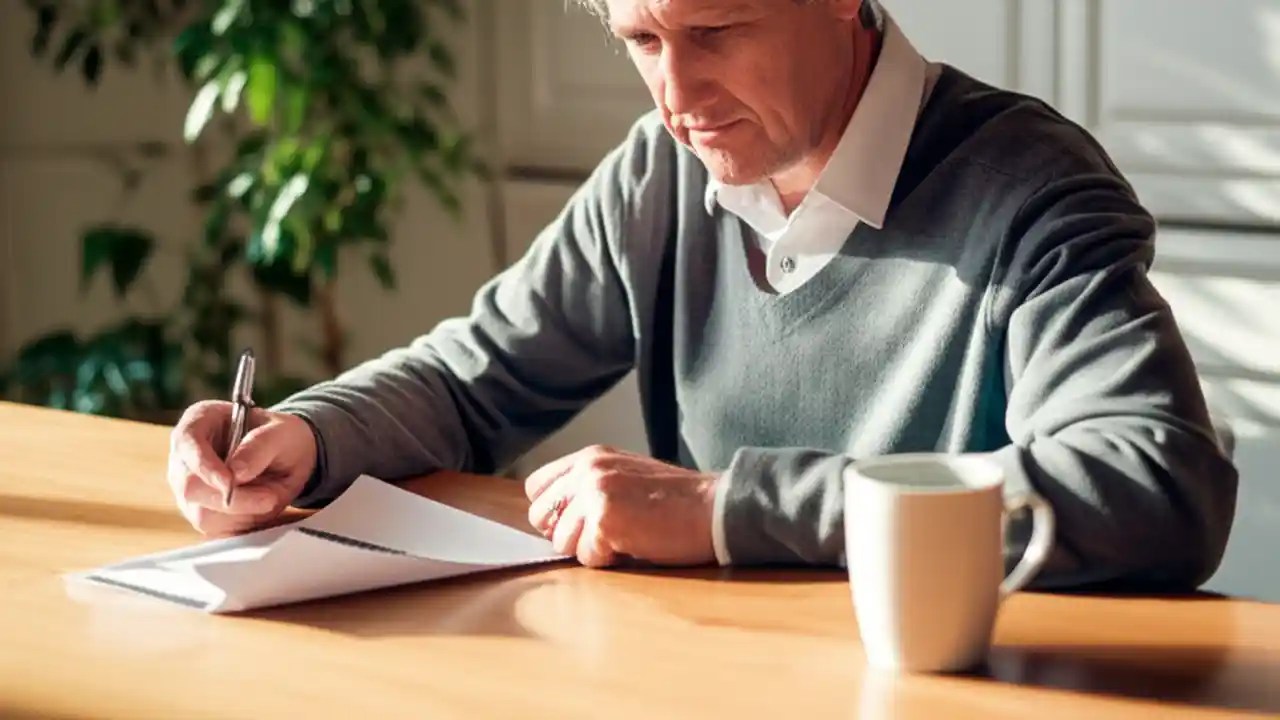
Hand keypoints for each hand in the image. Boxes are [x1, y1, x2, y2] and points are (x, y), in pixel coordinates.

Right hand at [167, 400, 317, 536]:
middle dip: (233, 499)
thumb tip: (235, 472)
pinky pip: (216, 531)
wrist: (288, 457)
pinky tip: (261, 511)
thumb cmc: (280, 436)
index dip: (205, 467)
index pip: (187, 444)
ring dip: (243, 514)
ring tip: (270, 497)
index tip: (230, 483)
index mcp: (199, 421)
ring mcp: (188, 488)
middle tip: (270, 497)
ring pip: (203, 515)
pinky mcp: (201, 512)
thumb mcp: (282, 432)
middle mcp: (185, 457)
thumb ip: (260, 446)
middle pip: (190, 487)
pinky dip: (243, 525)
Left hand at [524, 445, 718, 567]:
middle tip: (603, 536)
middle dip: (566, 534)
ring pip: (561, 541)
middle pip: (540, 516)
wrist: (715, 508)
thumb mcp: (627, 477)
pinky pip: (585, 557)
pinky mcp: (605, 520)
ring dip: (589, 549)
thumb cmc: (678, 501)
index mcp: (591, 456)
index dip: (555, 511)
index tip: (581, 522)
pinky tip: (633, 546)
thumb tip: (558, 519)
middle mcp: (588, 469)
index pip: (538, 487)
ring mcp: (594, 493)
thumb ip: (590, 487)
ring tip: (625, 538)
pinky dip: (607, 560)